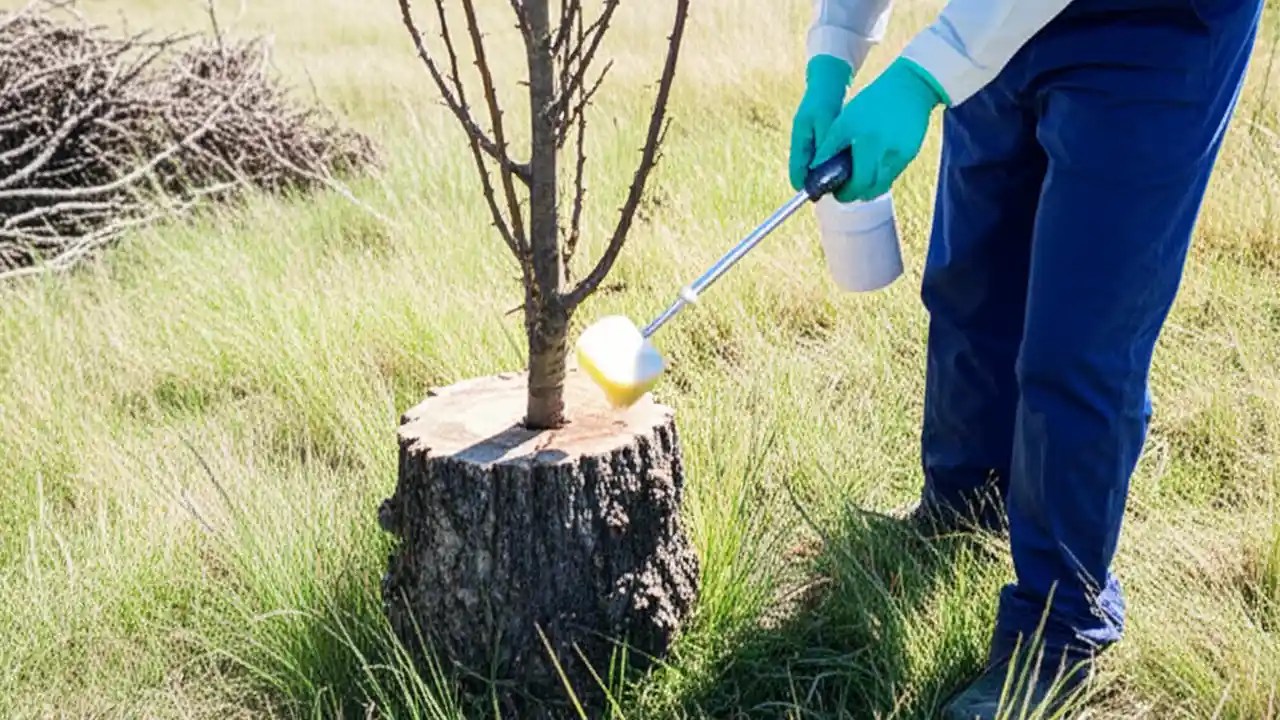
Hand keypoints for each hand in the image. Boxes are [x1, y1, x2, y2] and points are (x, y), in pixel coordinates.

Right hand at [788, 54, 852, 191]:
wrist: (828, 79)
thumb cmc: (826, 97)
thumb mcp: (825, 119)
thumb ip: (824, 143)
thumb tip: (822, 166)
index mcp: (800, 138)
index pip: (797, 170)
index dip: (805, 185)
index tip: (814, 197)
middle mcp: (803, 142)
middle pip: (807, 171)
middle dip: (817, 183)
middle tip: (830, 194)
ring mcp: (811, 140)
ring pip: (817, 165)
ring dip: (827, 174)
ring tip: (840, 184)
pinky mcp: (822, 137)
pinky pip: (826, 156)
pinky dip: (834, 163)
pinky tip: (847, 167)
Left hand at [811, 57, 946, 202]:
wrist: (910, 87)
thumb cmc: (872, 101)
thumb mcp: (844, 122)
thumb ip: (829, 147)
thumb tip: (815, 169)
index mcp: (869, 146)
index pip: (857, 184)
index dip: (846, 193)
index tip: (836, 191)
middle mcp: (888, 155)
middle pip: (871, 190)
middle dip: (857, 192)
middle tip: (846, 187)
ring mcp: (903, 156)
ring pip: (883, 184)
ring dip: (869, 185)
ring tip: (858, 173)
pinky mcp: (911, 154)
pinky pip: (893, 173)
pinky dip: (881, 174)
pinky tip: (874, 162)